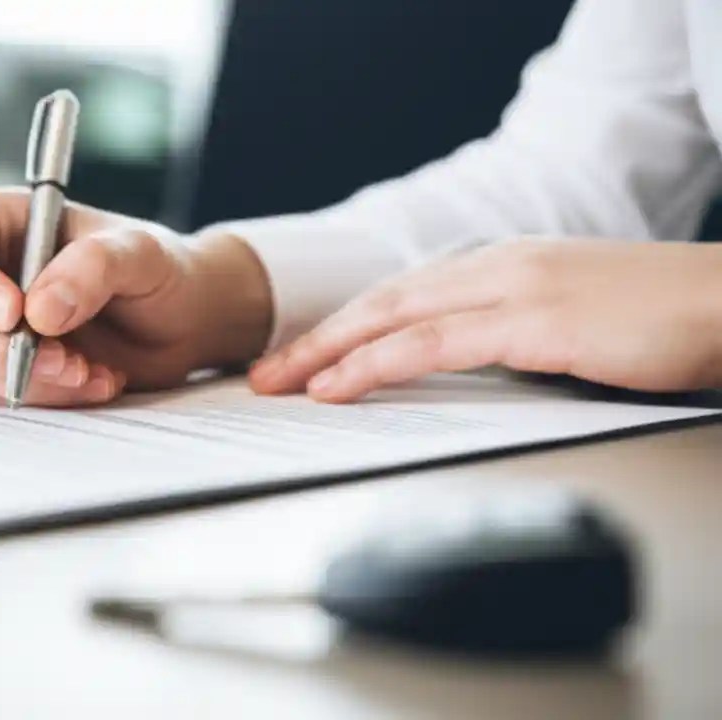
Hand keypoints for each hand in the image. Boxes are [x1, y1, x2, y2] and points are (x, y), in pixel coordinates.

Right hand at [0, 188, 271, 405]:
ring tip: (92, 371)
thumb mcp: (139, 253)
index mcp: (1, 224)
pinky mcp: (11, 369)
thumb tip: (39, 311)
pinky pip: (3, 393)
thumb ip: (91, 268)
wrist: (187, 322)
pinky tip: (98, 381)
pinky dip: (49, 396)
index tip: (12, 313)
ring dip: (27, 377)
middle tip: (63, 358)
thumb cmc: (161, 270)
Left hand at [249, 239, 721, 401]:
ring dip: (327, 353)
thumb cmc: (659, 320)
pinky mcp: (534, 320)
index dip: (343, 328)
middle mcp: (496, 268)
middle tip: (264, 374)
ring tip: (280, 384)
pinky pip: (434, 344)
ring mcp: (513, 289)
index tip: (301, 358)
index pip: (401, 297)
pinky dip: (376, 363)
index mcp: (501, 267)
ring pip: (393, 319)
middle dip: (315, 340)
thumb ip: (508, 336)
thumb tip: (463, 368)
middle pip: (381, 304)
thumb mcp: (565, 322)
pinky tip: (340, 385)